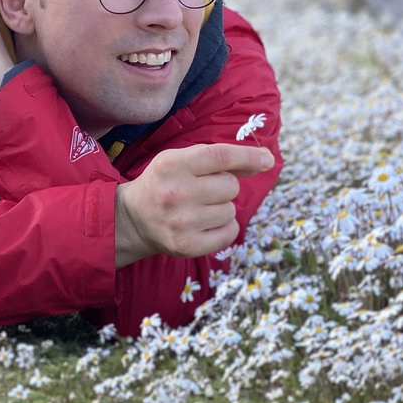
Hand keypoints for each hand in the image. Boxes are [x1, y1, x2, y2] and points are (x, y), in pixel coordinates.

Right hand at [114, 143, 274, 265]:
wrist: (133, 218)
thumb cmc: (164, 183)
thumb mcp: (180, 160)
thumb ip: (218, 158)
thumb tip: (263, 162)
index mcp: (171, 164)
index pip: (219, 156)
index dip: (248, 157)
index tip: (268, 160)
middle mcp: (175, 192)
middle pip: (230, 186)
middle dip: (223, 187)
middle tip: (201, 191)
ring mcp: (181, 222)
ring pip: (231, 210)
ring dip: (221, 208)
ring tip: (198, 208)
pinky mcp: (187, 245)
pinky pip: (230, 233)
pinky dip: (225, 228)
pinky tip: (204, 224)